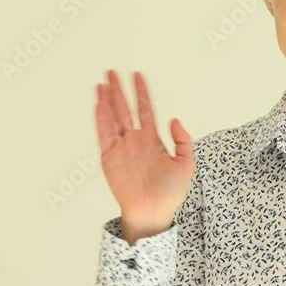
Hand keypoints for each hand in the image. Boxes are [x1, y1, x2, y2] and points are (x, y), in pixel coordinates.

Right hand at [94, 69, 195, 244]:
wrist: (154, 213)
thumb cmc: (170, 193)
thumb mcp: (186, 164)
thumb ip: (184, 140)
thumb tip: (175, 119)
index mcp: (152, 140)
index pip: (145, 110)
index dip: (142, 92)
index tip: (138, 75)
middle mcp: (135, 141)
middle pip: (125, 109)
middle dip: (119, 90)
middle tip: (112, 71)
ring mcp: (121, 148)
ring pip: (112, 118)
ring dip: (107, 101)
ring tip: (103, 83)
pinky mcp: (110, 158)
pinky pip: (104, 135)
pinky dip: (101, 119)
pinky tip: (99, 103)